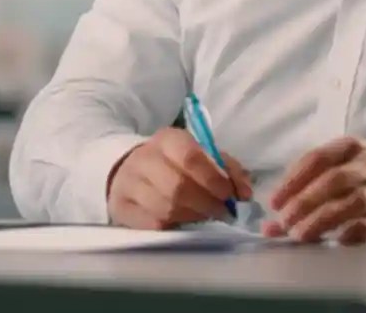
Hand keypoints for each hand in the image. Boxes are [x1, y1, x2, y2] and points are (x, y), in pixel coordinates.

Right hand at [107, 127, 253, 229]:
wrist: (130, 170)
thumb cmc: (175, 164)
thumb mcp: (202, 156)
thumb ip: (228, 170)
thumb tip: (245, 193)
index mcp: (168, 139)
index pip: (191, 157)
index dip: (214, 180)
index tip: (230, 196)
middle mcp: (144, 157)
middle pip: (177, 186)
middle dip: (206, 203)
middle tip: (222, 213)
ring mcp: (128, 182)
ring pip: (165, 207)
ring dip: (191, 216)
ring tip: (203, 217)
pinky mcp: (120, 205)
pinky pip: (150, 224)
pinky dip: (171, 226)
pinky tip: (180, 222)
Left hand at [264, 136, 365, 244]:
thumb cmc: (361, 176)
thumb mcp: (337, 169)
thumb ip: (303, 192)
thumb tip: (269, 226)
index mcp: (350, 147)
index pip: (317, 158)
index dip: (293, 180)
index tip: (275, 202)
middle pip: (335, 180)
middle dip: (306, 201)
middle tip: (286, 222)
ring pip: (355, 201)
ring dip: (324, 218)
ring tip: (301, 234)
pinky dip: (356, 231)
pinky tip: (337, 240)